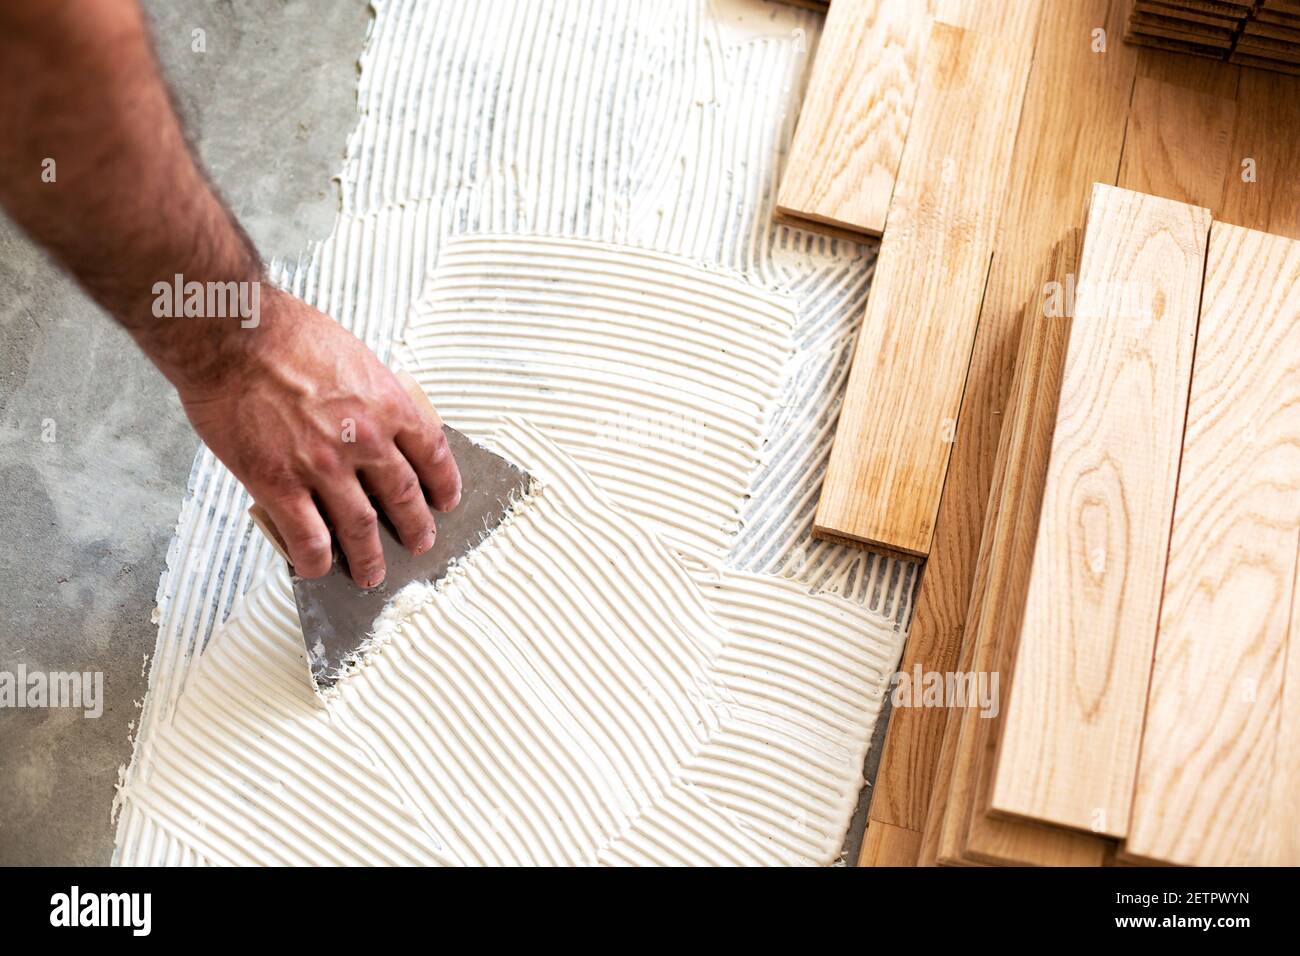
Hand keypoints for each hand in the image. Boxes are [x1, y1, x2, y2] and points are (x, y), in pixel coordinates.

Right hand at [170, 289, 460, 586]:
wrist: (231, 335)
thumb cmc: (284, 335)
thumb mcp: (353, 357)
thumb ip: (371, 396)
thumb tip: (377, 420)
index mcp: (388, 405)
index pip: (434, 454)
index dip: (444, 483)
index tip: (445, 499)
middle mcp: (365, 440)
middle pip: (404, 497)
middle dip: (416, 527)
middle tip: (419, 542)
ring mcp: (324, 466)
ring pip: (361, 528)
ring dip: (370, 557)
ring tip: (372, 573)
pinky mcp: (280, 484)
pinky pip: (308, 537)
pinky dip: (316, 560)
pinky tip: (317, 568)